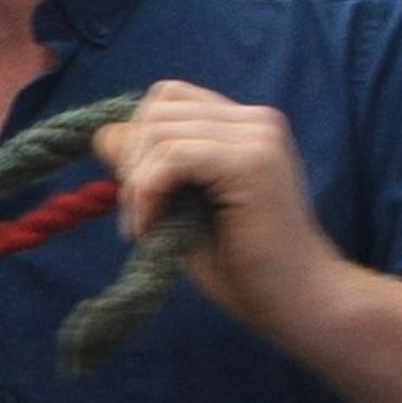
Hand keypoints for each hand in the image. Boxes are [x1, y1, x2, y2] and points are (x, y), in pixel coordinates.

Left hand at [92, 81, 345, 334]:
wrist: (298, 303)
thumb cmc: (243, 265)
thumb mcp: (181, 206)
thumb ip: (149, 168)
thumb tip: (103, 134)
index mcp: (243, 125)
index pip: (167, 99)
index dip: (138, 141)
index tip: (138, 196)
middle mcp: (256, 119)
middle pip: (158, 108)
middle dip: (131, 160)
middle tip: (138, 216)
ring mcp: (258, 136)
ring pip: (160, 130)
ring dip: (137, 181)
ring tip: (146, 226)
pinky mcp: (252, 162)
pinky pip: (173, 155)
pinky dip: (149, 190)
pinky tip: (152, 227)